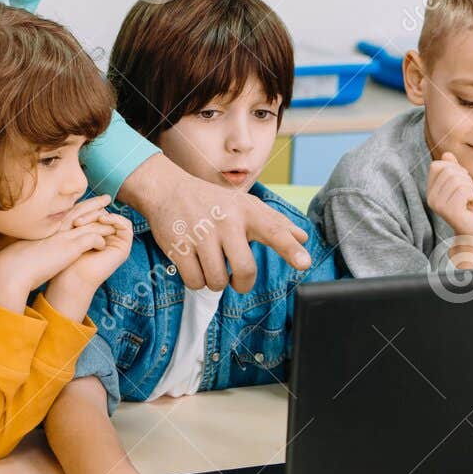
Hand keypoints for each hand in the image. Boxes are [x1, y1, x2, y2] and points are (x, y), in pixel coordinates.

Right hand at [0, 196, 116, 309]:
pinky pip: (92, 239)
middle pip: (80, 211)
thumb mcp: (25, 249)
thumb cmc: (14, 263)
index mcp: (46, 228)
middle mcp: (56, 228)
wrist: (12, 269)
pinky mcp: (69, 247)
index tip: (87, 202)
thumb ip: (33, 245)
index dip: (78, 206)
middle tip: (107, 197)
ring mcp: (63, 236)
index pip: (66, 212)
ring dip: (103, 221)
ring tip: (116, 220)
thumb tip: (32, 248)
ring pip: (89, 224)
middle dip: (95, 204)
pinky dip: (100, 240)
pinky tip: (106, 245)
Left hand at [52, 211, 133, 290]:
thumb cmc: (66, 256)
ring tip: (82, 224)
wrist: (71, 276)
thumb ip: (80, 213)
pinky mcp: (124, 247)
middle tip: (76, 222)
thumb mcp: (71, 229)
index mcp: (95, 232)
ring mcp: (116, 242)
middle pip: (105, 212)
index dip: (86, 207)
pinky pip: (126, 225)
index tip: (71, 217)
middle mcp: (107, 236)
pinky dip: (115, 219)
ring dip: (100, 215)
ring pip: (114, 217)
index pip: (96, 210)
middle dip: (90, 211)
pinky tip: (102, 221)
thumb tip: (93, 196)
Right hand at [119, 153, 308, 291]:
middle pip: (245, 270)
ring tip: (210, 264)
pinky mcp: (178, 246)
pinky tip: (195, 265)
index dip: (289, 249)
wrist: (168, 190)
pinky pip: (195, 282)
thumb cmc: (213, 201)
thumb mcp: (245, 205)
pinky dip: (197, 280)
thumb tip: (303, 237)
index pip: (273, 231)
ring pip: (217, 281)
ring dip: (215, 281)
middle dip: (242, 284)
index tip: (304, 263)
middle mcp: (226, 222)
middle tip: (237, 280)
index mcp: (246, 212)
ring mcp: (201, 234)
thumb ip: (275, 223)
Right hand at [426, 152, 472, 265]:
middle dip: (465, 179)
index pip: (438, 165)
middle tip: (468, 195)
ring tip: (469, 202)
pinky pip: (465, 190)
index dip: (455, 170)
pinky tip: (471, 207)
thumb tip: (447, 154)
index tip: (462, 185)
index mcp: (430, 191)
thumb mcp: (463, 185)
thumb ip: (454, 170)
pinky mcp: (450, 211)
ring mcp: (438, 205)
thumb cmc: (470, 210)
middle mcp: (430, 198)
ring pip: (459, 180)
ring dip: (471, 189)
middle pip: (449, 170)